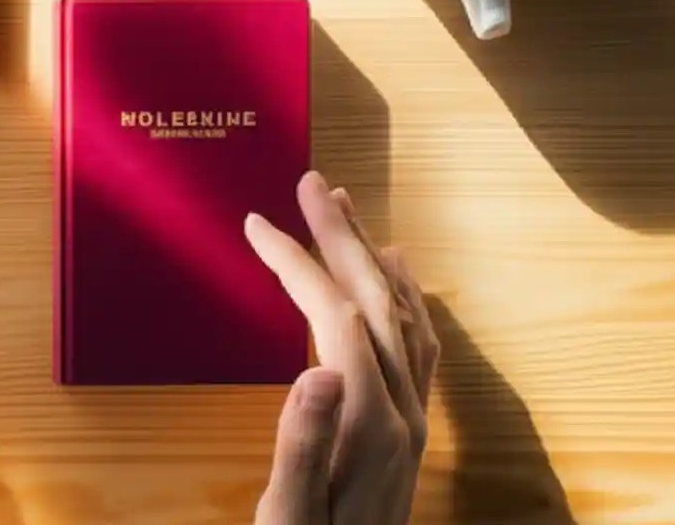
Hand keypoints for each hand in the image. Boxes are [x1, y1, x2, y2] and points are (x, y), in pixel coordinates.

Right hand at [245, 171, 439, 524]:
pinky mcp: (408, 426)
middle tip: (311, 183)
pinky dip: (403, 295)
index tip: (258, 225)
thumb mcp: (289, 512)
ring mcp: (411, 416)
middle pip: (375, 301)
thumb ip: (303, 444)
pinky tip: (393, 272)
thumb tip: (315, 369)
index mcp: (368, 423)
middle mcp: (401, 410)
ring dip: (369, 254)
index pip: (334, 317)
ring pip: (399, 314)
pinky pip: (416, 342)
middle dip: (341, 236)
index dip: (297, 264)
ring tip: (342, 208)